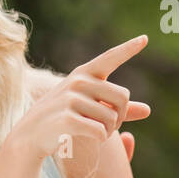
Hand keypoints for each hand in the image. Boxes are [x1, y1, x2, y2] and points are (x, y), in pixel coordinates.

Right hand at [10, 36, 150, 160]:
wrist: (30, 134)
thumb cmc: (63, 117)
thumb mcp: (89, 108)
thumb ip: (117, 108)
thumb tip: (148, 111)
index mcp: (84, 74)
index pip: (110, 58)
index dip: (128, 49)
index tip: (145, 38)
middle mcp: (78, 82)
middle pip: (122, 97)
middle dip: (121, 115)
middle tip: (109, 125)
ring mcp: (71, 100)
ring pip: (112, 118)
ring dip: (109, 131)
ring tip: (94, 132)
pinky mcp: (68, 119)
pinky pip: (100, 131)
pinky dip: (100, 138)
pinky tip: (89, 138)